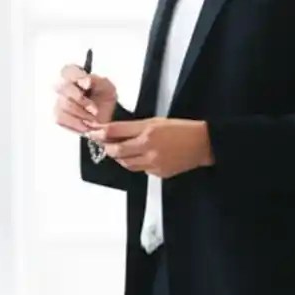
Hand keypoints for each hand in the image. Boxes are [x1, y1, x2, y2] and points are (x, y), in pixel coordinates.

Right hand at [54, 64, 117, 133]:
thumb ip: (96, 81)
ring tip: (93, 119)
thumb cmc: (104, 99)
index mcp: (75, 75)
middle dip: (82, 100)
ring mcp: (59, 101)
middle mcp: (64, 86)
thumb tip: (85, 80)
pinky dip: (76, 123)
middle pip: (65, 89)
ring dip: (82, 114)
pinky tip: (85, 124)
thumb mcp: (106, 87)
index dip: (76, 77)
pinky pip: (61, 118)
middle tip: (94, 109)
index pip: (68, 70)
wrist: (106, 118)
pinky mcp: (58, 116)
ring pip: (64, 105)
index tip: (87, 85)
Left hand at [87, 118, 213, 178]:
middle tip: (104, 144)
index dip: (101, 132)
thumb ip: (134, 127)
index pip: (116, 132)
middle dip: (108, 148)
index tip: (92, 132)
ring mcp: (153, 163)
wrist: (202, 144)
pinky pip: (140, 169)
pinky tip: (140, 157)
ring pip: (126, 163)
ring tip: (120, 151)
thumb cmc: (181, 129)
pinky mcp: (158, 173)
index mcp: (148, 131)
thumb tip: (114, 132)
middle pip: (117, 151)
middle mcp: (148, 148)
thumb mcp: (156, 121)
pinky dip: (136, 164)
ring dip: (120, 158)